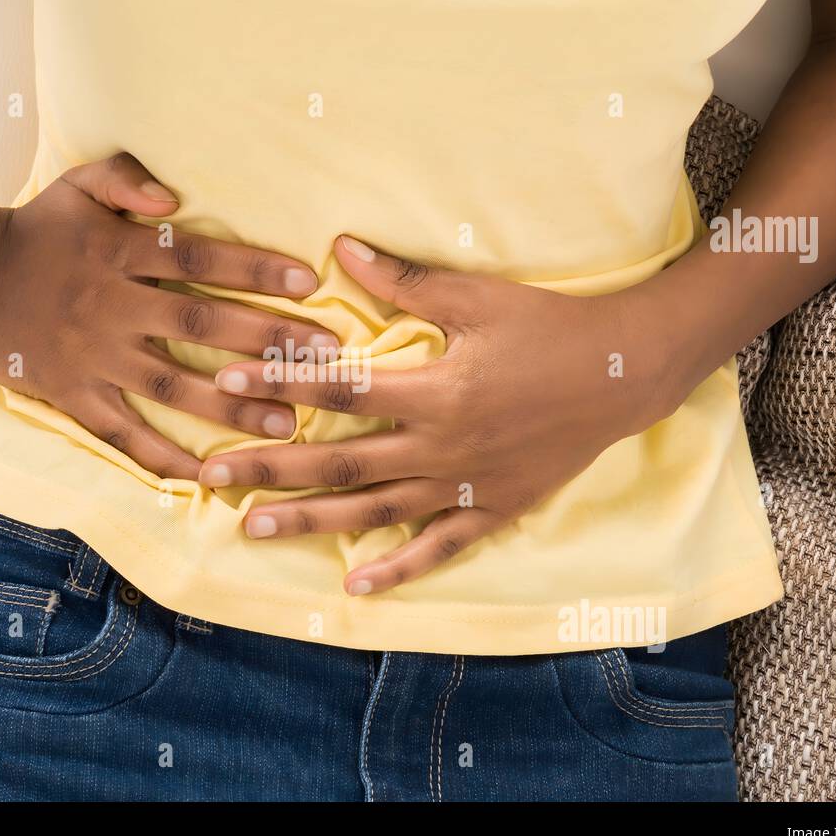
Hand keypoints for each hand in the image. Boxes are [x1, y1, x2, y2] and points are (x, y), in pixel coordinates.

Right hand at [0, 153, 337, 479]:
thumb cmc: (35, 229)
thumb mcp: (75, 184)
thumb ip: (125, 178)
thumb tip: (176, 198)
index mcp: (118, 250)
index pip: (199, 259)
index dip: (255, 271)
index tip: (309, 285)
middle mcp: (111, 304)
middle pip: (199, 324)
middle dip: (266, 341)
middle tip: (326, 360)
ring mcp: (92, 355)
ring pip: (171, 384)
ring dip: (231, 406)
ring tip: (286, 424)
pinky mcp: (73, 394)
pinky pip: (122, 431)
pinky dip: (162, 455)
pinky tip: (206, 475)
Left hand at [198, 236, 686, 593]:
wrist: (624, 372)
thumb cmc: (548, 326)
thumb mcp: (475, 297)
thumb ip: (402, 281)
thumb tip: (337, 248)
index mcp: (435, 389)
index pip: (340, 391)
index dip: (280, 385)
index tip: (226, 385)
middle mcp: (442, 445)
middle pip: (341, 462)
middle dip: (271, 469)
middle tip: (211, 478)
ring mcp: (466, 484)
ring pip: (375, 510)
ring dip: (312, 521)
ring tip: (252, 529)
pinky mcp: (493, 507)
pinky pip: (439, 546)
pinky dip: (398, 569)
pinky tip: (355, 587)